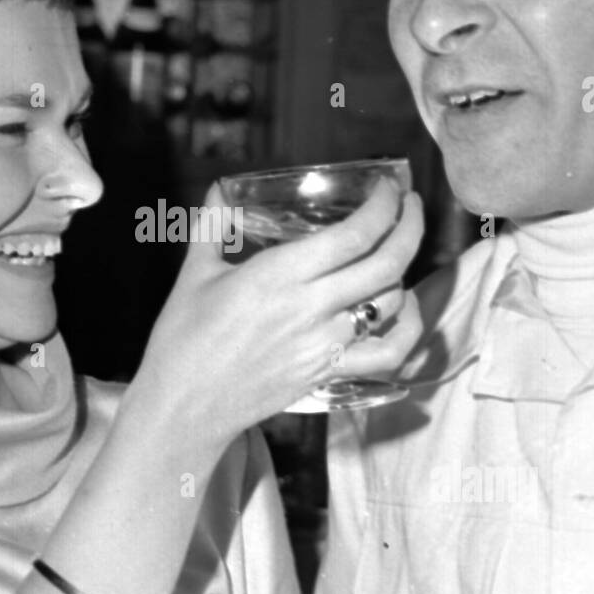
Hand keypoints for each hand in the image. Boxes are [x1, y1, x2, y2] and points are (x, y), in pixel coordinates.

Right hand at [135, 177, 424, 443]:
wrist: (184, 405)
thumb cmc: (184, 336)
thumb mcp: (194, 272)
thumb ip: (213, 224)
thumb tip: (221, 187)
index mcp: (280, 275)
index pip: (353, 235)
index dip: (383, 206)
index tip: (389, 187)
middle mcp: (312, 308)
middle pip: (386, 264)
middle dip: (409, 226)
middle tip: (409, 205)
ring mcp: (326, 345)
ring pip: (390, 304)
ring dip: (402, 271)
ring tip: (394, 251)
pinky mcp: (329, 374)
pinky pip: (387, 355)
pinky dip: (409, 330)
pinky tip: (405, 309)